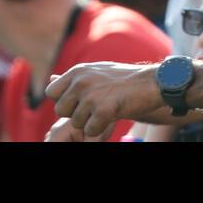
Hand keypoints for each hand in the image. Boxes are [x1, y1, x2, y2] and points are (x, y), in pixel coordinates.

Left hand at [45, 61, 163, 137]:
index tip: (80, 101)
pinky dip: (100, 129)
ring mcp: (91, 95)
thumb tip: (50, 80)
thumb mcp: (95, 72)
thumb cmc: (124, 79)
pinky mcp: (103, 110)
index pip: (51, 92)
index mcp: (78, 71)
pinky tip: (112, 116)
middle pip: (61, 110)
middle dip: (76, 114)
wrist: (152, 83)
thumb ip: (72, 79)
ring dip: (90, 121)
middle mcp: (81, 81)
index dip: (64, 100)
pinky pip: (90, 130)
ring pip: (76, 122)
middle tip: (95, 107)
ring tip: (107, 109)